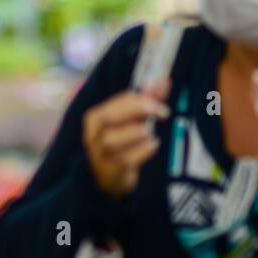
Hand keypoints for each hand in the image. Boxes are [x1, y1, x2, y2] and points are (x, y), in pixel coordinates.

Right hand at [82, 77, 170, 196]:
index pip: (114, 103)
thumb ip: (148, 99)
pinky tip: (152, 145)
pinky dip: (141, 151)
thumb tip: (163, 79)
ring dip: (135, 133)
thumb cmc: (123, 143)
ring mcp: (100, 155)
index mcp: (96, 119)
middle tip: (161, 111)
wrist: (110, 179)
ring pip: (112, 140)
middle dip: (135, 110)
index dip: (137, 98)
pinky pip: (124, 160)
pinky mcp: (111, 172)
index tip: (160, 100)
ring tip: (151, 132)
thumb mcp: (133, 120)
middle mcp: (93, 136)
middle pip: (108, 118)